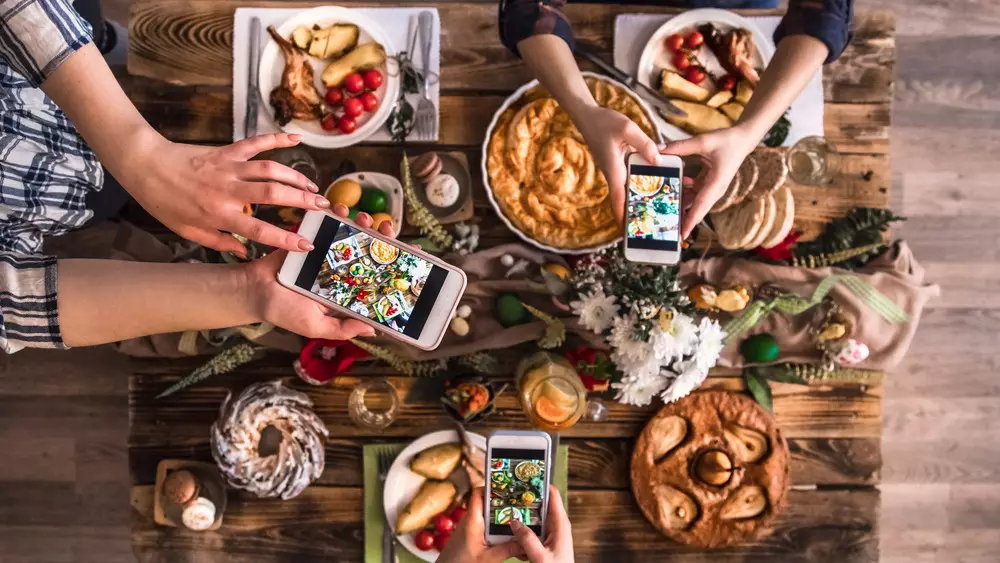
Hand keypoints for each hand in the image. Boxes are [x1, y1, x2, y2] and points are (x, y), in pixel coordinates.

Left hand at [126, 133, 328, 254]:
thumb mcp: (188, 231)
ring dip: (295, 176)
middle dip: (302, 201)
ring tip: (313, 187)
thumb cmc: (164, 202)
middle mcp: (228, 191)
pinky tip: (296, 138)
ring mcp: (229, 168)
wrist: (144, 166)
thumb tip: (245, 252)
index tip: (306, 245)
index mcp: (219, 214)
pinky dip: (277, 139)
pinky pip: (256, 143)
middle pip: (273, 194)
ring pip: (270, 169)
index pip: (259, 231)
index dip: (285, 240)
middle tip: (323, 208)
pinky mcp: (227, 151)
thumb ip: (219, 242)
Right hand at [242, 203, 394, 339]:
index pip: (379, 277)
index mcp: (348, 291)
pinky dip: (337, 214)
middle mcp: (343, 270)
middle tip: (386, 229)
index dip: (396, 266)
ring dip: (363, 222)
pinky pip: (329, 223)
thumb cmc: (284, 312)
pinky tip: (341, 210)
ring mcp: (330, 252)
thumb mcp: (316, 326)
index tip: (413, 254)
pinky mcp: (314, 238)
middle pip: (370, 250)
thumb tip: (372, 328)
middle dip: (383, 237)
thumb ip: (342, 329)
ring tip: (363, 218)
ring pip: (354, 233)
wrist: (253, 290)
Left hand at [437, 487, 525, 562]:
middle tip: (520, 506)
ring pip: (486, 517)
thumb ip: (508, 550)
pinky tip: (506, 538)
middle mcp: (469, 520)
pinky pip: (484, 528)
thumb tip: (527, 542)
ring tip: (518, 521)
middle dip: (503, 505)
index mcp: (472, 520)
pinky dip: (495, 530)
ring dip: (500, 519)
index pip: (478, 493)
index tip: (508, 488)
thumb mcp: (488, 558)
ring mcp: (469, 528)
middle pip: (486, 504)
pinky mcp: (469, 537)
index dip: (492, 487)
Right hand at [507, 485, 573, 562]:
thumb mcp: (540, 556)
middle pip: (540, 505)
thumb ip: (527, 539)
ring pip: (534, 519)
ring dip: (521, 520)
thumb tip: (514, 522)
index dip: (539, 484)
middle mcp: (557, 525)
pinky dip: (523, 534)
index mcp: (560, 524)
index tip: (524, 477)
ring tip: (507, 515)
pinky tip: (514, 539)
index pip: (552, 495)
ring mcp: (551, 534)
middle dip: (525, 501)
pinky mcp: (545, 542)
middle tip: (509, 495)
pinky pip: (531, 532)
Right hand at [574, 104, 658, 224]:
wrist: (588, 116)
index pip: (618, 200)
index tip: (628, 234)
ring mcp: (616, 171)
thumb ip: (644, 144)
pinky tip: (655, 186)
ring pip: (628, 192)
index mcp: (614, 171)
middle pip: (624, 201)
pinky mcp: (619, 166)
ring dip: (639, 202)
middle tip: (650, 227)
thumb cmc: (604, 122)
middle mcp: (614, 174)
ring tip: (656, 212)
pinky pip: (630, 180)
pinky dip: (641, 186)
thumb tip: (658, 160)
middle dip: (635, 215)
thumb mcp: (627, 128)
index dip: (623, 218)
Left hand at [660, 124, 759, 238]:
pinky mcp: (708, 184)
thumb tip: (658, 150)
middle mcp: (715, 190)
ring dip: (679, 203)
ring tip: (660, 209)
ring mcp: (711, 188)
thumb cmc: (727, 141)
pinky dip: (682, 191)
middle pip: (696, 209)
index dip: (690, 221)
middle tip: (664, 227)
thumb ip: (680, 146)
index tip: (681, 235)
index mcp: (716, 184)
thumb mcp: (703, 141)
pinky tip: (672, 185)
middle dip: (681, 218)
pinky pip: (693, 192)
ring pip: (692, 201)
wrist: (742, 139)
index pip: (701, 206)